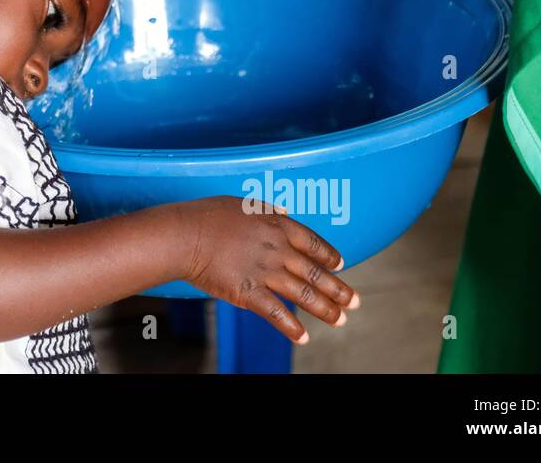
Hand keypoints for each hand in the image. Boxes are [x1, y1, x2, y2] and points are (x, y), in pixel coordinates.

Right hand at [183, 196, 359, 342]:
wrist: (185, 235)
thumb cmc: (207, 216)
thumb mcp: (242, 203)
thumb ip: (267, 210)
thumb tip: (284, 211)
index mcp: (277, 226)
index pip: (313, 242)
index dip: (329, 255)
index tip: (341, 265)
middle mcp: (277, 250)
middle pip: (316, 272)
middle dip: (339, 289)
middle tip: (355, 301)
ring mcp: (265, 273)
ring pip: (303, 294)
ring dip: (325, 309)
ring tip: (340, 320)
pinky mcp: (249, 293)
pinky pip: (277, 313)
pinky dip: (292, 328)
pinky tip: (304, 337)